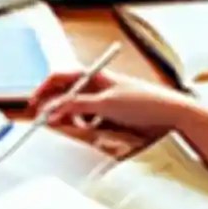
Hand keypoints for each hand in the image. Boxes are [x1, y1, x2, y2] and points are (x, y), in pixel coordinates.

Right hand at [29, 70, 194, 136]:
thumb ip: (76, 106)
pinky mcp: (112, 118)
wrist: (172, 116)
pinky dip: (87, 128)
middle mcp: (98, 87)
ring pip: (78, 111)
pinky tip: (93, 132)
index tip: (35, 104)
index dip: (46, 89)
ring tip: (74, 128)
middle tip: (48, 122)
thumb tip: (52, 108)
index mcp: (95, 76)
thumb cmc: (143, 102)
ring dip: (73, 120)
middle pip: (67, 95)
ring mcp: (105, 103)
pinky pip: (91, 122)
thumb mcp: (105, 103)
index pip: (62, 77)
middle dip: (57, 107)